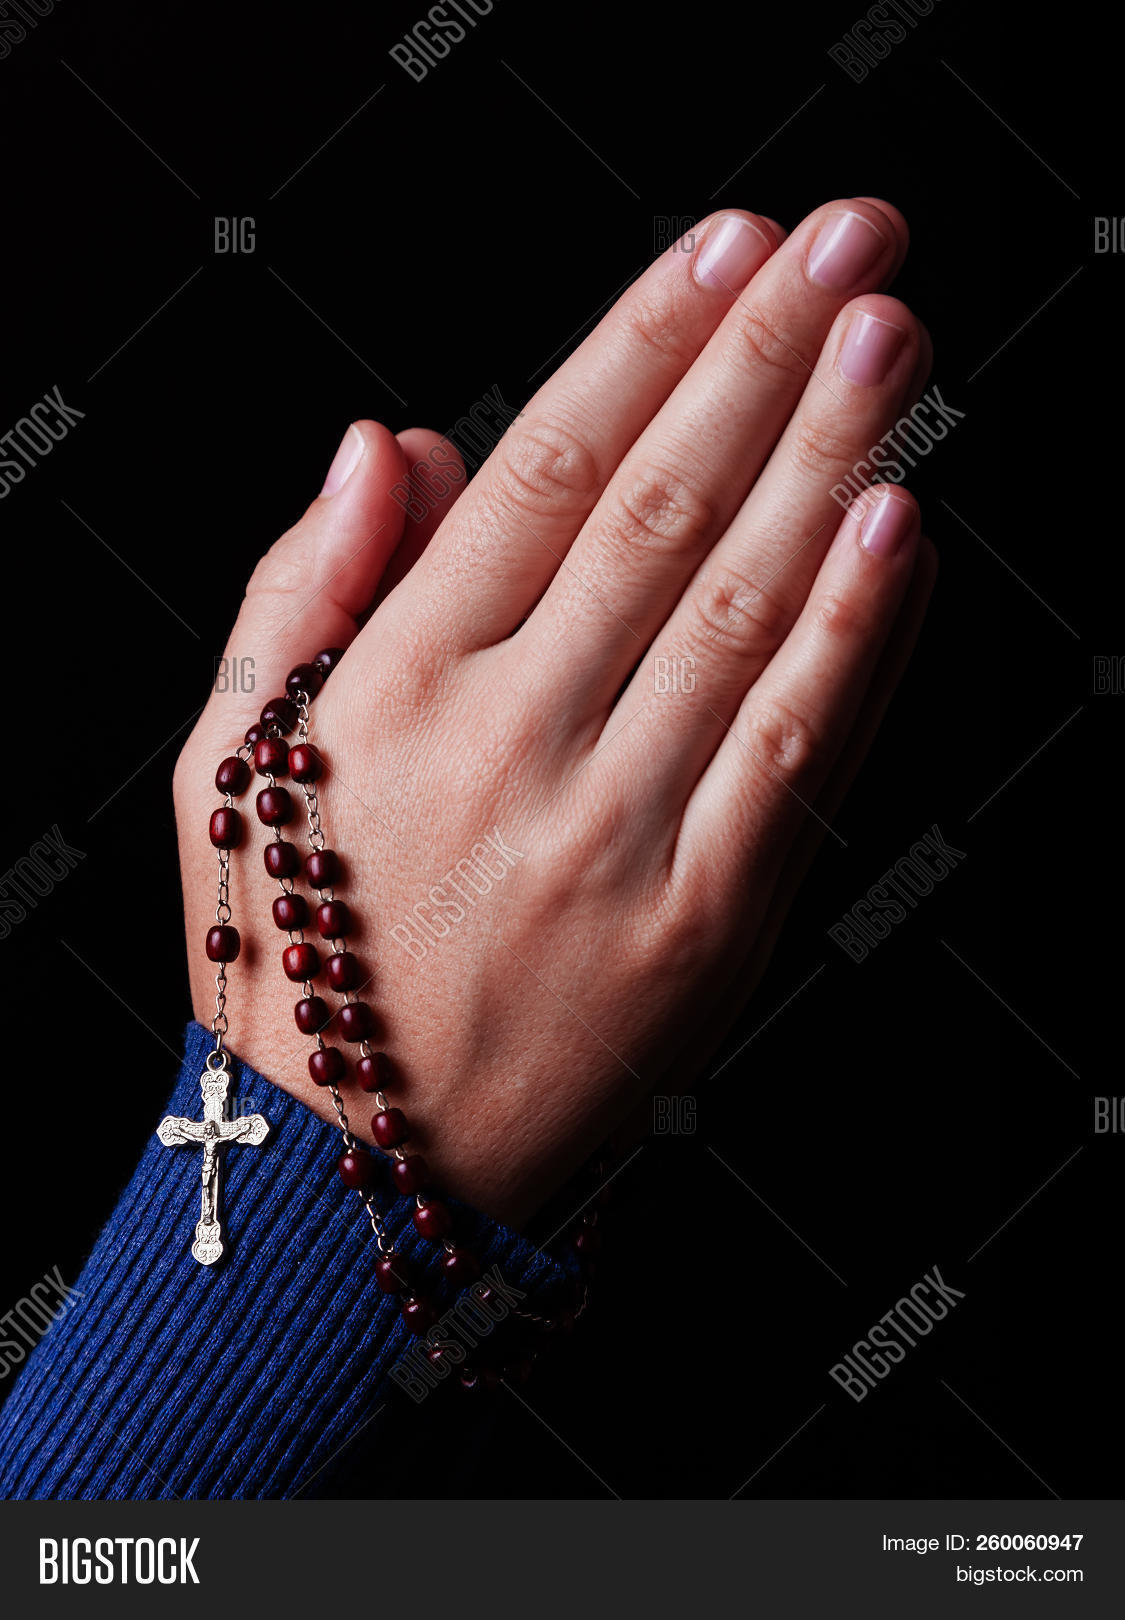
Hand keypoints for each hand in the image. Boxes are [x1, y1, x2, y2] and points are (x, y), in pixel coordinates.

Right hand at [174, 196, 935, 1225]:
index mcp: (398, 686)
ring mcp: (612, 833)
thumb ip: (304, 586)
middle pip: (656, 512)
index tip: (726, 249)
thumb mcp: (232, 753)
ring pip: (735, 611)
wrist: (354, 1163)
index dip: (643, 346)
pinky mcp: (701, 925)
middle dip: (764, 360)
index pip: (539, 474)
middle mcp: (510, 742)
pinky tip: (899, 533)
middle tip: (849, 244)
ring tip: (891, 339)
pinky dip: (849, 642)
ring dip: (825, 460)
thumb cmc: (298, 943)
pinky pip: (789, 760)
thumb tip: (394, 441)